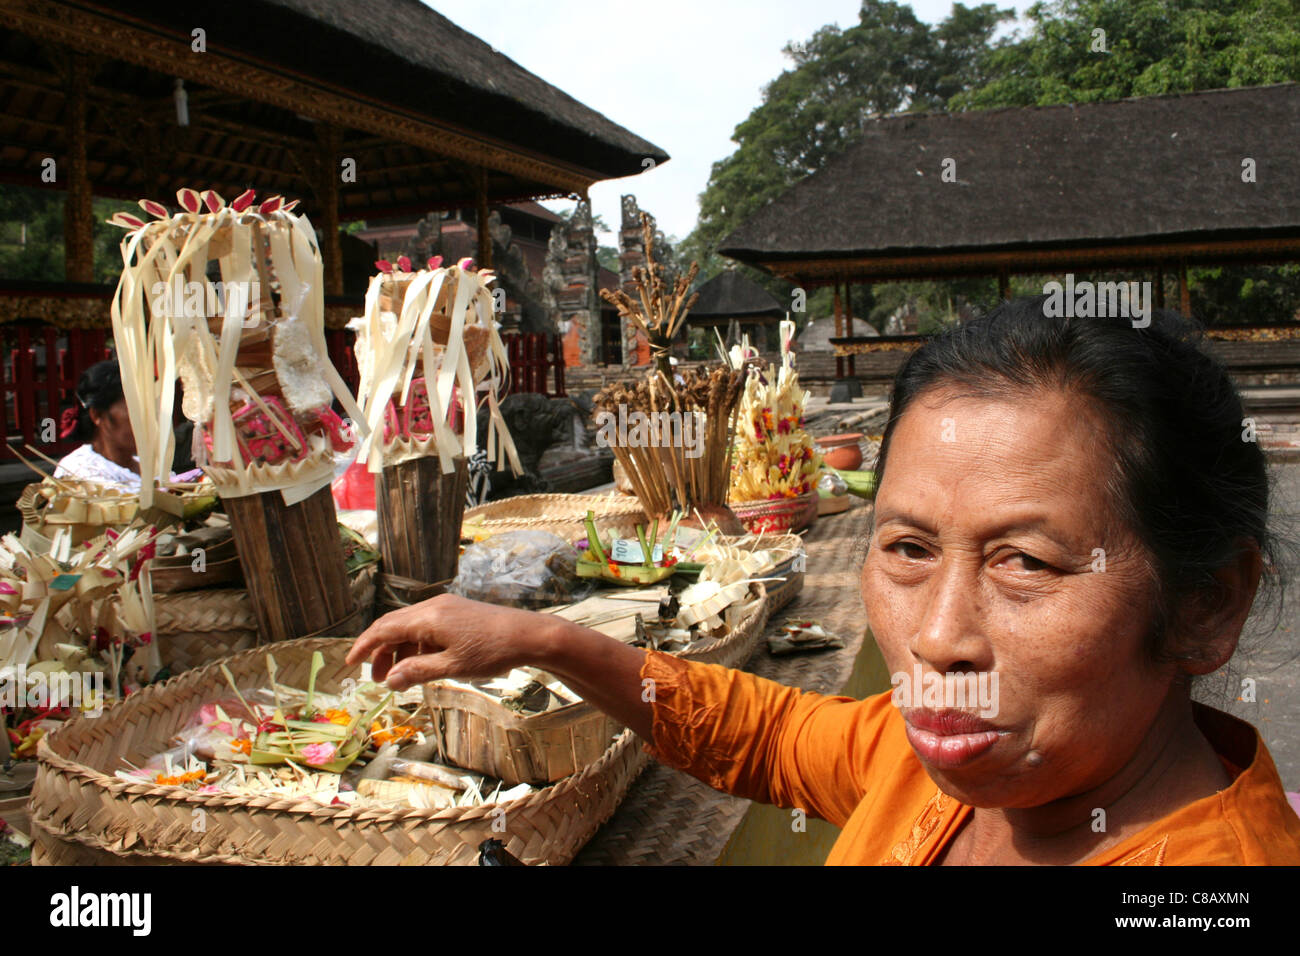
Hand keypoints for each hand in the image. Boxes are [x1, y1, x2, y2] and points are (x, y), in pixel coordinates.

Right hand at [346, 593, 554, 690]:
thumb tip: (390, 680)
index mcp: (428, 617)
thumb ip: (418, 672)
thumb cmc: (492, 652)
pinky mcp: (457, 612)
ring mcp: (446, 608)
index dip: (364, 646)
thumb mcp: (452, 667)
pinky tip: (422, 664)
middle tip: (377, 679)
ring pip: (411, 627)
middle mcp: (433, 607)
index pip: (384, 628)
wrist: (528, 635)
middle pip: (394, 626)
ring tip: (398, 677)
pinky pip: (427, 626)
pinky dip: (417, 645)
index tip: (350, 663)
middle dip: (381, 652)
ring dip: (400, 650)